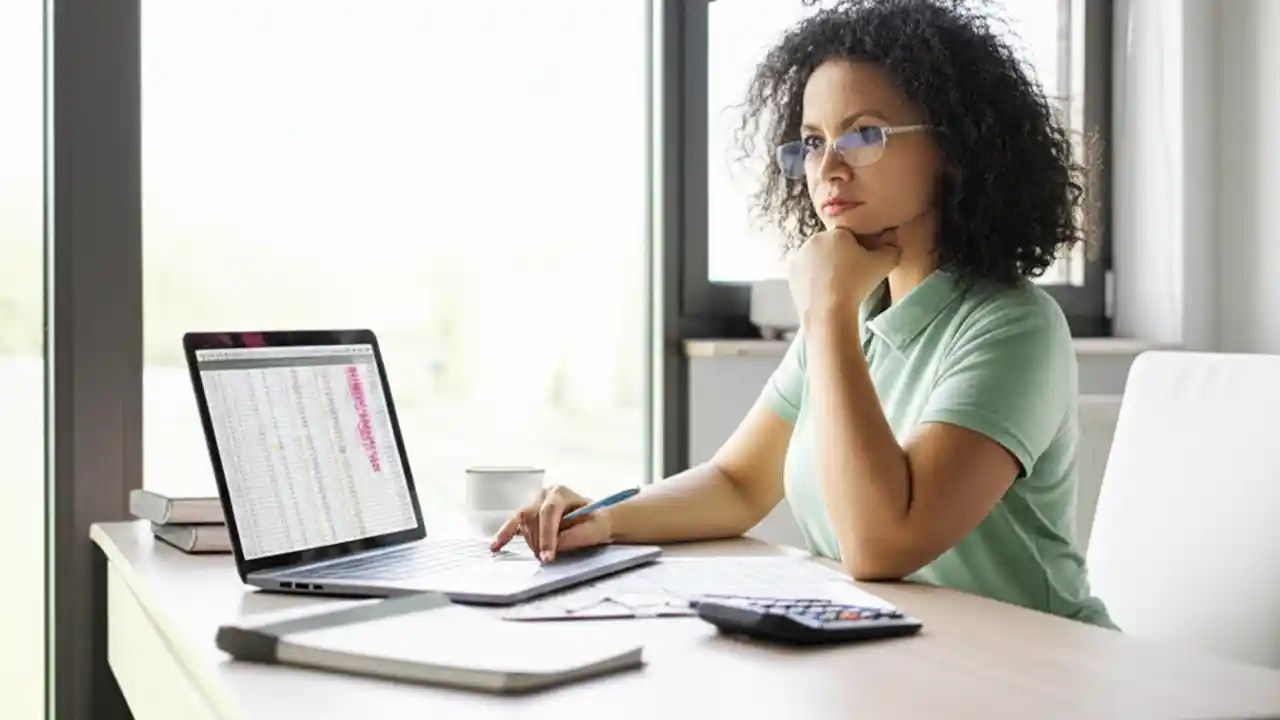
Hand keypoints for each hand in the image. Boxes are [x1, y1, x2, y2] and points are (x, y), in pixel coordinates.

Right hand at [489, 485, 613, 562]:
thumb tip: (556, 545)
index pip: (548, 512)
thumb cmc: (596, 524)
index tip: (547, 557)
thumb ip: (577, 535)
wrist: (594, 521)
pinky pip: (513, 525)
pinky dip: (505, 536)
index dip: (546, 535)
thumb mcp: (595, 528)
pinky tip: (495, 547)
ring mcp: (533, 502)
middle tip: (546, 559)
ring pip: (522, 522)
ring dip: (530, 542)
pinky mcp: (527, 514)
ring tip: (541, 554)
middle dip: (538, 541)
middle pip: (532, 517)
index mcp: (561, 492)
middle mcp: (544, 494)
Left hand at [788, 227, 900, 325]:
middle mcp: (813, 240)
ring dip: (827, 269)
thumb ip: (891, 249)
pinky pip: (807, 273)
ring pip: (818, 260)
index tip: (862, 267)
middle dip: (841, 259)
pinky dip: (815, 280)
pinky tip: (825, 292)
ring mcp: (799, 257)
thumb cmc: (857, 284)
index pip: (850, 237)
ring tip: (837, 287)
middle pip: (832, 247)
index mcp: (835, 233)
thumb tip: (891, 243)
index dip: (859, 252)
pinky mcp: (791, 274)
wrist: (828, 311)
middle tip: (851, 278)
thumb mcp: (884, 264)